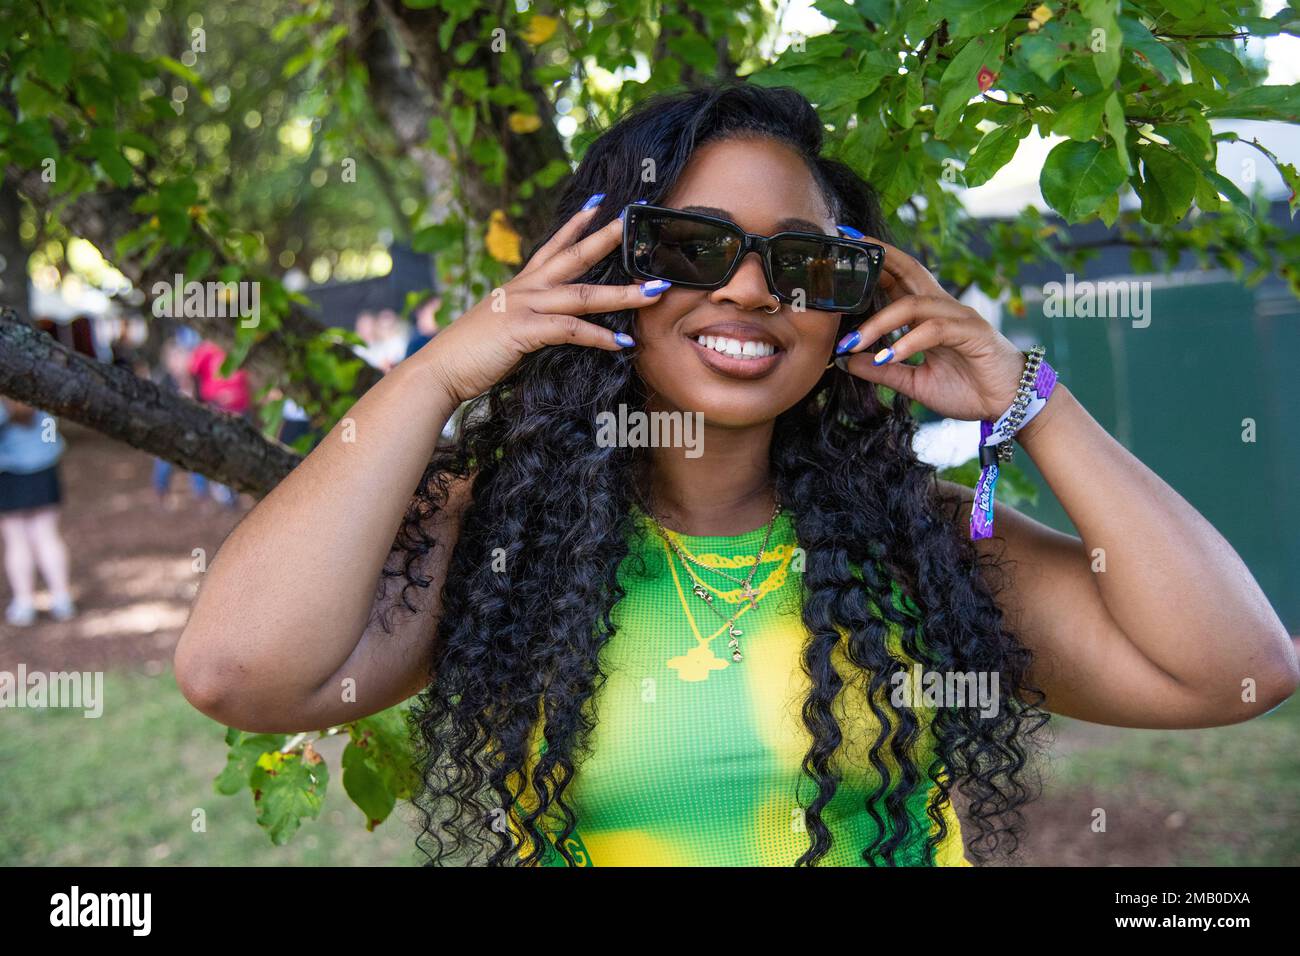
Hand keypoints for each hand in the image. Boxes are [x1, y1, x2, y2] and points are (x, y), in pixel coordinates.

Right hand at [414, 199, 665, 405]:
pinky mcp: (523, 331)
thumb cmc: (470, 355)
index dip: (575, 225)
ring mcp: (523, 307)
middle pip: (574, 257)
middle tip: (635, 220)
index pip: (552, 247)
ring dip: (624, 294)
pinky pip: (570, 330)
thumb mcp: (503, 329)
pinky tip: (623, 343)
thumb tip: (550, 326)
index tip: (598, 205)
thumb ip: (527, 321)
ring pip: (583, 295)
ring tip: (654, 291)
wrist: (438, 370)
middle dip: (608, 238)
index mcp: (519, 286)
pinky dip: (599, 337)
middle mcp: (524, 289)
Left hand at [833, 239, 1026, 421]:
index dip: (873, 261)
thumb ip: (883, 371)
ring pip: (914, 304)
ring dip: (880, 323)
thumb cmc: (967, 389)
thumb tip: (846, 361)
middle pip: (908, 270)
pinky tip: (888, 356)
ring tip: (853, 344)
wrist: (1007, 406)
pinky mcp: (973, 333)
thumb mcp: (914, 383)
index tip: (844, 248)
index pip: (897, 278)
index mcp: (927, 315)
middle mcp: (943, 308)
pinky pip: (935, 330)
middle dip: (878, 256)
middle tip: (846, 249)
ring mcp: (959, 317)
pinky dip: (909, 341)